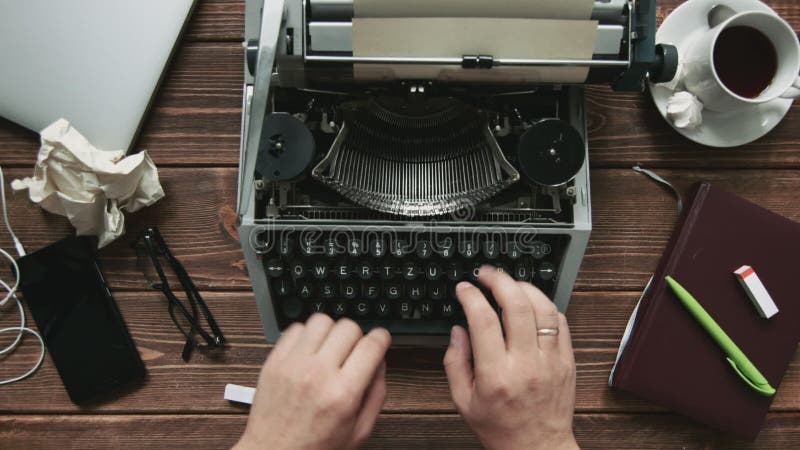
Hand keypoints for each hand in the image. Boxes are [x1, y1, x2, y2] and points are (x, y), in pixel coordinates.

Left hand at [235, 314, 390, 449]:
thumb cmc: (314, 447)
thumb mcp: (359, 431)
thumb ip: (376, 395)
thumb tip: (380, 363)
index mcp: (343, 393)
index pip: (372, 345)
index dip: (382, 338)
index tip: (380, 340)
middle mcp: (318, 374)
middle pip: (348, 327)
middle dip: (357, 337)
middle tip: (353, 352)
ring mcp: (293, 365)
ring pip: (321, 321)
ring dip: (331, 332)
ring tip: (329, 349)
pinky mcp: (275, 362)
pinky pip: (295, 329)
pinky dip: (306, 335)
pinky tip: (309, 352)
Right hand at [443, 266, 577, 449]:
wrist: (537, 447)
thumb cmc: (500, 427)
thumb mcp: (463, 400)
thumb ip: (456, 362)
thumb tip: (459, 329)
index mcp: (496, 374)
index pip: (483, 320)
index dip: (471, 296)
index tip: (464, 288)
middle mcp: (525, 364)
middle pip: (516, 305)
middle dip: (499, 280)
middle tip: (487, 274)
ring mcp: (550, 361)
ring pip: (543, 308)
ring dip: (524, 288)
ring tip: (509, 284)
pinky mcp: (567, 361)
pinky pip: (560, 321)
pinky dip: (545, 305)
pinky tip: (531, 304)